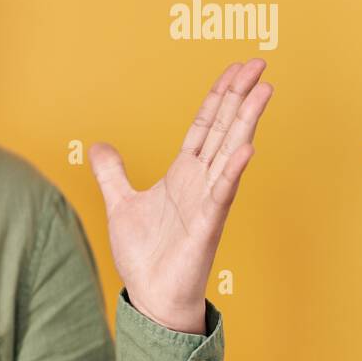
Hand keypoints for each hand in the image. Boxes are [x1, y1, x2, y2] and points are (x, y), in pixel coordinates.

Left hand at [86, 59, 273, 333]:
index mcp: (182, 175)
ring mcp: (207, 203)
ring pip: (229, 153)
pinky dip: (233, 171)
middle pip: (222, 129)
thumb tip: (98, 145)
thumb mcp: (119, 203)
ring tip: (263, 90)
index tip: (235, 69)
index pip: (204, 126)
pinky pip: (221, 195)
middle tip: (258, 62)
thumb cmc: (145, 256)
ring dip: (245, 121)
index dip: (218, 96)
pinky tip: (246, 148)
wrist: (151, 298)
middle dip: (239, 96)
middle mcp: (200, 183)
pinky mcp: (206, 227)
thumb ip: (111, 173)